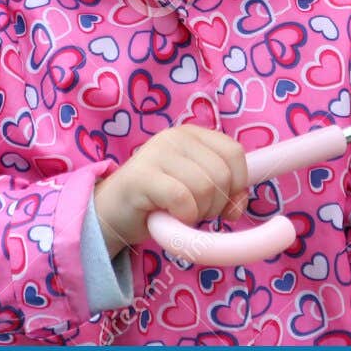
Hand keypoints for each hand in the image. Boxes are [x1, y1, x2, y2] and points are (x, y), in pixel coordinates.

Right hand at [92, 124, 250, 252]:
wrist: (112, 213)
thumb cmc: (159, 201)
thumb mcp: (198, 190)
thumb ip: (224, 190)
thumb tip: (238, 205)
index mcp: (193, 134)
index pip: (234, 153)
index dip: (238, 184)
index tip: (224, 205)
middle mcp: (175, 136)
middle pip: (222, 174)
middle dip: (215, 204)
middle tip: (194, 211)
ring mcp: (156, 152)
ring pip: (204, 188)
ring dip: (197, 212)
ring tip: (178, 213)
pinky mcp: (142, 174)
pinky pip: (182, 199)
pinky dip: (183, 216)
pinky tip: (169, 216)